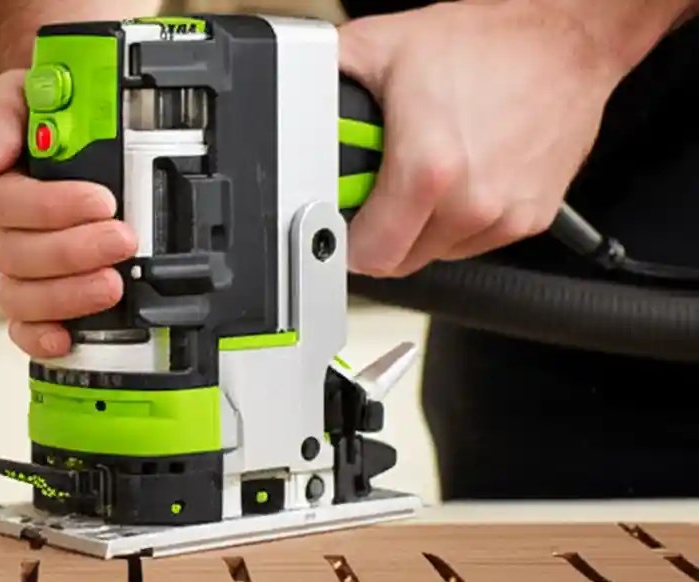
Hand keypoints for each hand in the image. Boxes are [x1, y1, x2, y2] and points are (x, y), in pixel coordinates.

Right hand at [0, 70, 137, 356]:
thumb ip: (3, 116)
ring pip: (21, 293)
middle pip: (17, 252)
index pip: (5, 200)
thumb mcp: (24, 92)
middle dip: (73, 251)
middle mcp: (1, 226)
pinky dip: (40, 337)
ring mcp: (16, 264)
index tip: (100, 200)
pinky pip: (22, 326)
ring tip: (112, 285)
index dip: (52, 206)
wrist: (70, 127)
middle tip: (121, 240)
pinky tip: (67, 338)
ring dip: (67, 295)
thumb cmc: (47, 113)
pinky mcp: (34, 295)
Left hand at [338, 0, 625, 276]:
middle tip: (381, 191)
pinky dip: (458, 221)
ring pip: (435, 254)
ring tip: (426, 176)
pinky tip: (461, 177)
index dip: (347, 240)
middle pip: (399, 262)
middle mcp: (470, 203)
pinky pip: (473, 243)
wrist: (567, 42)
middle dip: (381, 233)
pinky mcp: (530, 221)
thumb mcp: (382, 46)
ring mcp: (503, 216)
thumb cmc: (487, 42)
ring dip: (421, 228)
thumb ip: (326, 77)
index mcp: (427, 170)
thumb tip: (291, 93)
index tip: (346, 218)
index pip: (368, 256)